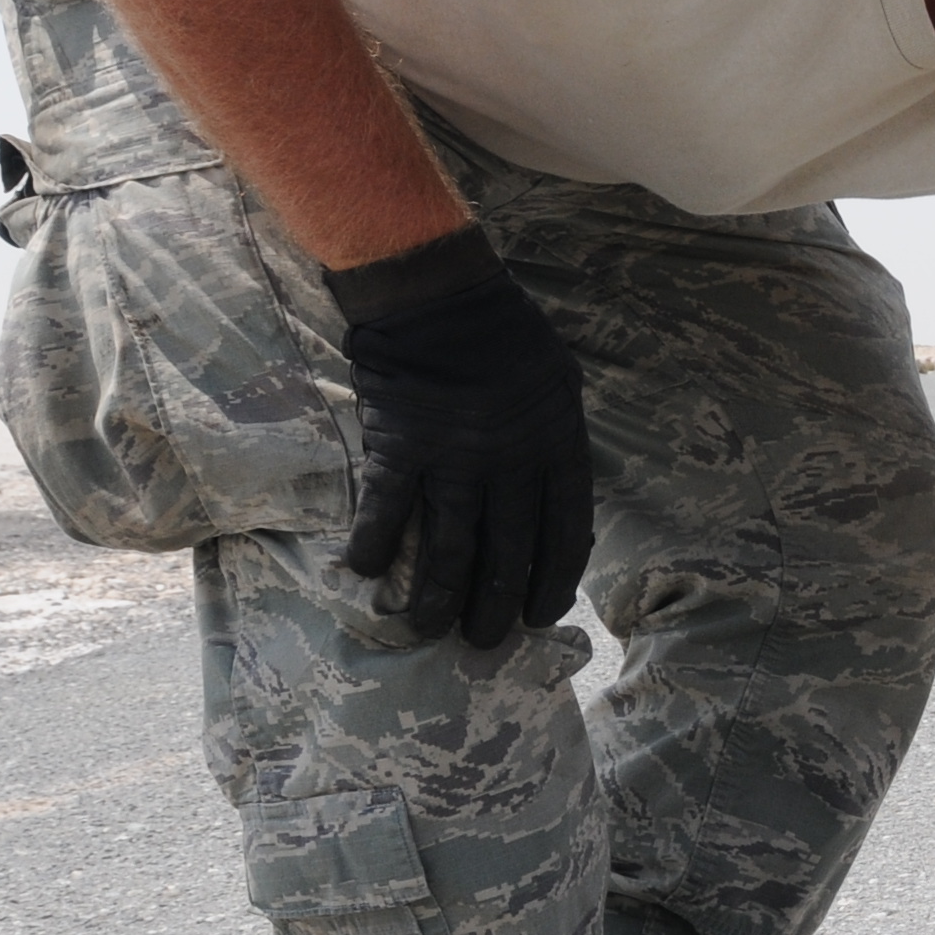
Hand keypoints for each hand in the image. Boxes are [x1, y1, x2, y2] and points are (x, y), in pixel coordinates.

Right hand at [325, 228, 595, 648]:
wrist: (438, 293)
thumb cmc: (505, 332)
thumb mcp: (559, 384)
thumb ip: (555, 442)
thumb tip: (553, 494)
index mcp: (559, 447)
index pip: (567, 536)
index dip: (554, 583)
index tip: (539, 614)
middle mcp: (513, 464)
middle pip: (508, 556)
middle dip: (494, 608)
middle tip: (481, 642)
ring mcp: (456, 459)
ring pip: (451, 551)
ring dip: (437, 600)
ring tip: (426, 630)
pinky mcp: (401, 449)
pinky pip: (388, 513)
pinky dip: (376, 548)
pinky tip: (367, 573)